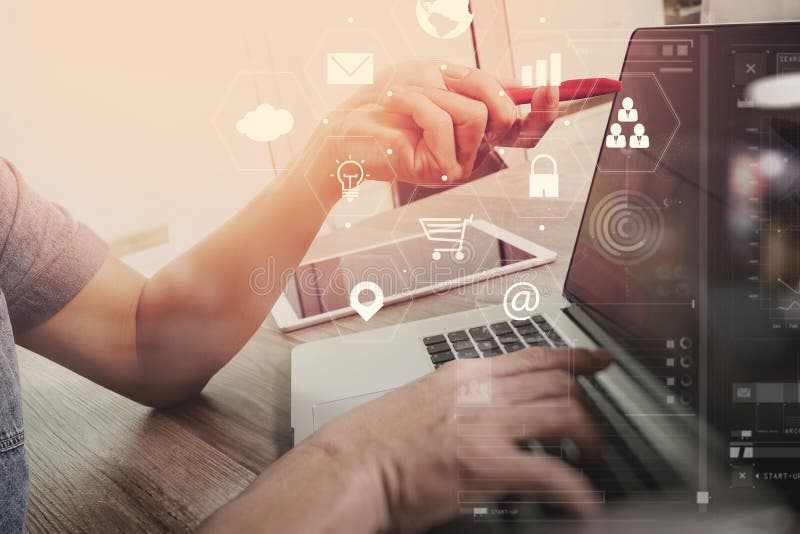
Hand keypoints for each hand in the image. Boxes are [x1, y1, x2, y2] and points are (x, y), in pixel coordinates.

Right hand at [304, 347, 610, 530]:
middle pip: (557, 382)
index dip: (575, 358)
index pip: (532, 356)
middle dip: (589, 403)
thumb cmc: (373, 443)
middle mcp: (478, 393)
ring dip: (590, 437)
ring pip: (564, 414)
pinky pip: (550, 471)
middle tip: (598, 425)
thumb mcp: (421, 402)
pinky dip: (576, 490)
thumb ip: (458, 401)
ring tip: (594, 457)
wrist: (347, 468)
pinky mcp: (486, 464)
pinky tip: (584, 503)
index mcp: (462, 375)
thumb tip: (483, 412)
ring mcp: (484, 425)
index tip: (598, 361)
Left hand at [307, 61, 558, 186]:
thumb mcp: (436, 76)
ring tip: (407, 101)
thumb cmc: (386, 103)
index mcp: (477, 132)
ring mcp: (460, 164)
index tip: (549, 87)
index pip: (524, 128)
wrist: (347, 128)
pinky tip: (399, 112)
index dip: (543, 110)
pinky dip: (419, 104)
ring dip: (437, 93)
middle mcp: (473, 152)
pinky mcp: (442, 170)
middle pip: (510, 119)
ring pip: (479, 114)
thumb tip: (516, 85)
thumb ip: (476, 82)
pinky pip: (446, 122)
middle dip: (479, 87)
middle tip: (445, 83)